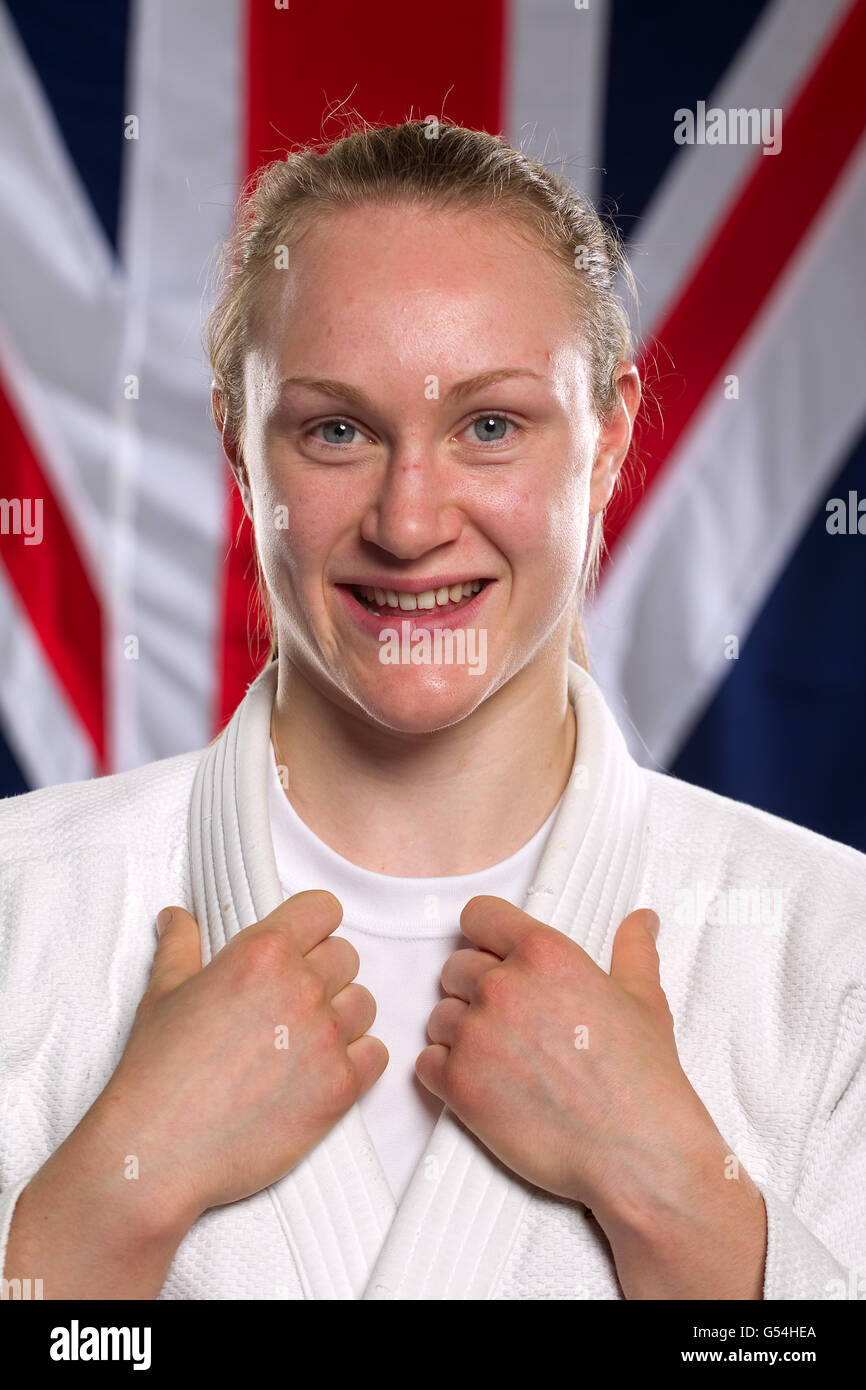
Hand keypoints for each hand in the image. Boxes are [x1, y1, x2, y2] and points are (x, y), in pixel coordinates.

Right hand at [93, 890, 386, 1230]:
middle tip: (290, 1000)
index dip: (313, 925)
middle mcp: (302, 988)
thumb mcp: (162, 993)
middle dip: (323, 972)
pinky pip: (376, 1054)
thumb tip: (178, 918)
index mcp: (262, 953)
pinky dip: (357, 1059)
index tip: (303, 942)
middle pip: (346, 956)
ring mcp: (326, 1038)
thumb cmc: (156, 1073)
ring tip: (303, 1038)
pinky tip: (321, 1069)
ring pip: (364, 1003)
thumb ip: (181, 945)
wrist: (156, 1149)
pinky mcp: (340, 1087)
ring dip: (342, 1015)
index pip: (323, 909)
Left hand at [416, 897, 724, 1228]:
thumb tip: (641, 920)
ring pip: (438, 1016)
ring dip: (461, 1033)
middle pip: (455, 967)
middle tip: (512, 1023)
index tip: (495, 956)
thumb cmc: (641, 1078)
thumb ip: (632, 949)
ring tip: (503, 1060)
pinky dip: (446, 1073)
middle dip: (475, 990)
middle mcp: (503, 985)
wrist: (636, 1151)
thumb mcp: (643, 998)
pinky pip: (426, 1062)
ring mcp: (475, 1034)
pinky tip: (486, 1085)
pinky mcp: (458, 1083)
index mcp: (544, 953)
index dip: (485, 936)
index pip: (479, 915)